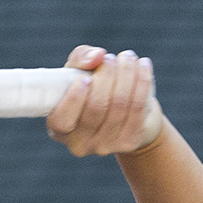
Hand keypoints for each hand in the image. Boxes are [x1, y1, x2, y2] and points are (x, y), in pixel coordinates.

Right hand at [46, 45, 165, 156]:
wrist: (125, 110)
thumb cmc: (92, 87)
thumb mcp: (78, 70)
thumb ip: (81, 59)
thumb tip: (97, 57)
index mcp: (59, 129)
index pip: (62, 121)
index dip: (74, 99)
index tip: (86, 77)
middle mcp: (80, 144)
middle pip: (96, 108)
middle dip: (106, 77)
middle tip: (111, 57)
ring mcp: (106, 146)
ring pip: (119, 105)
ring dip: (126, 75)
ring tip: (127, 56)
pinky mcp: (130, 142)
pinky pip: (137, 108)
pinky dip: (142, 82)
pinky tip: (143, 65)